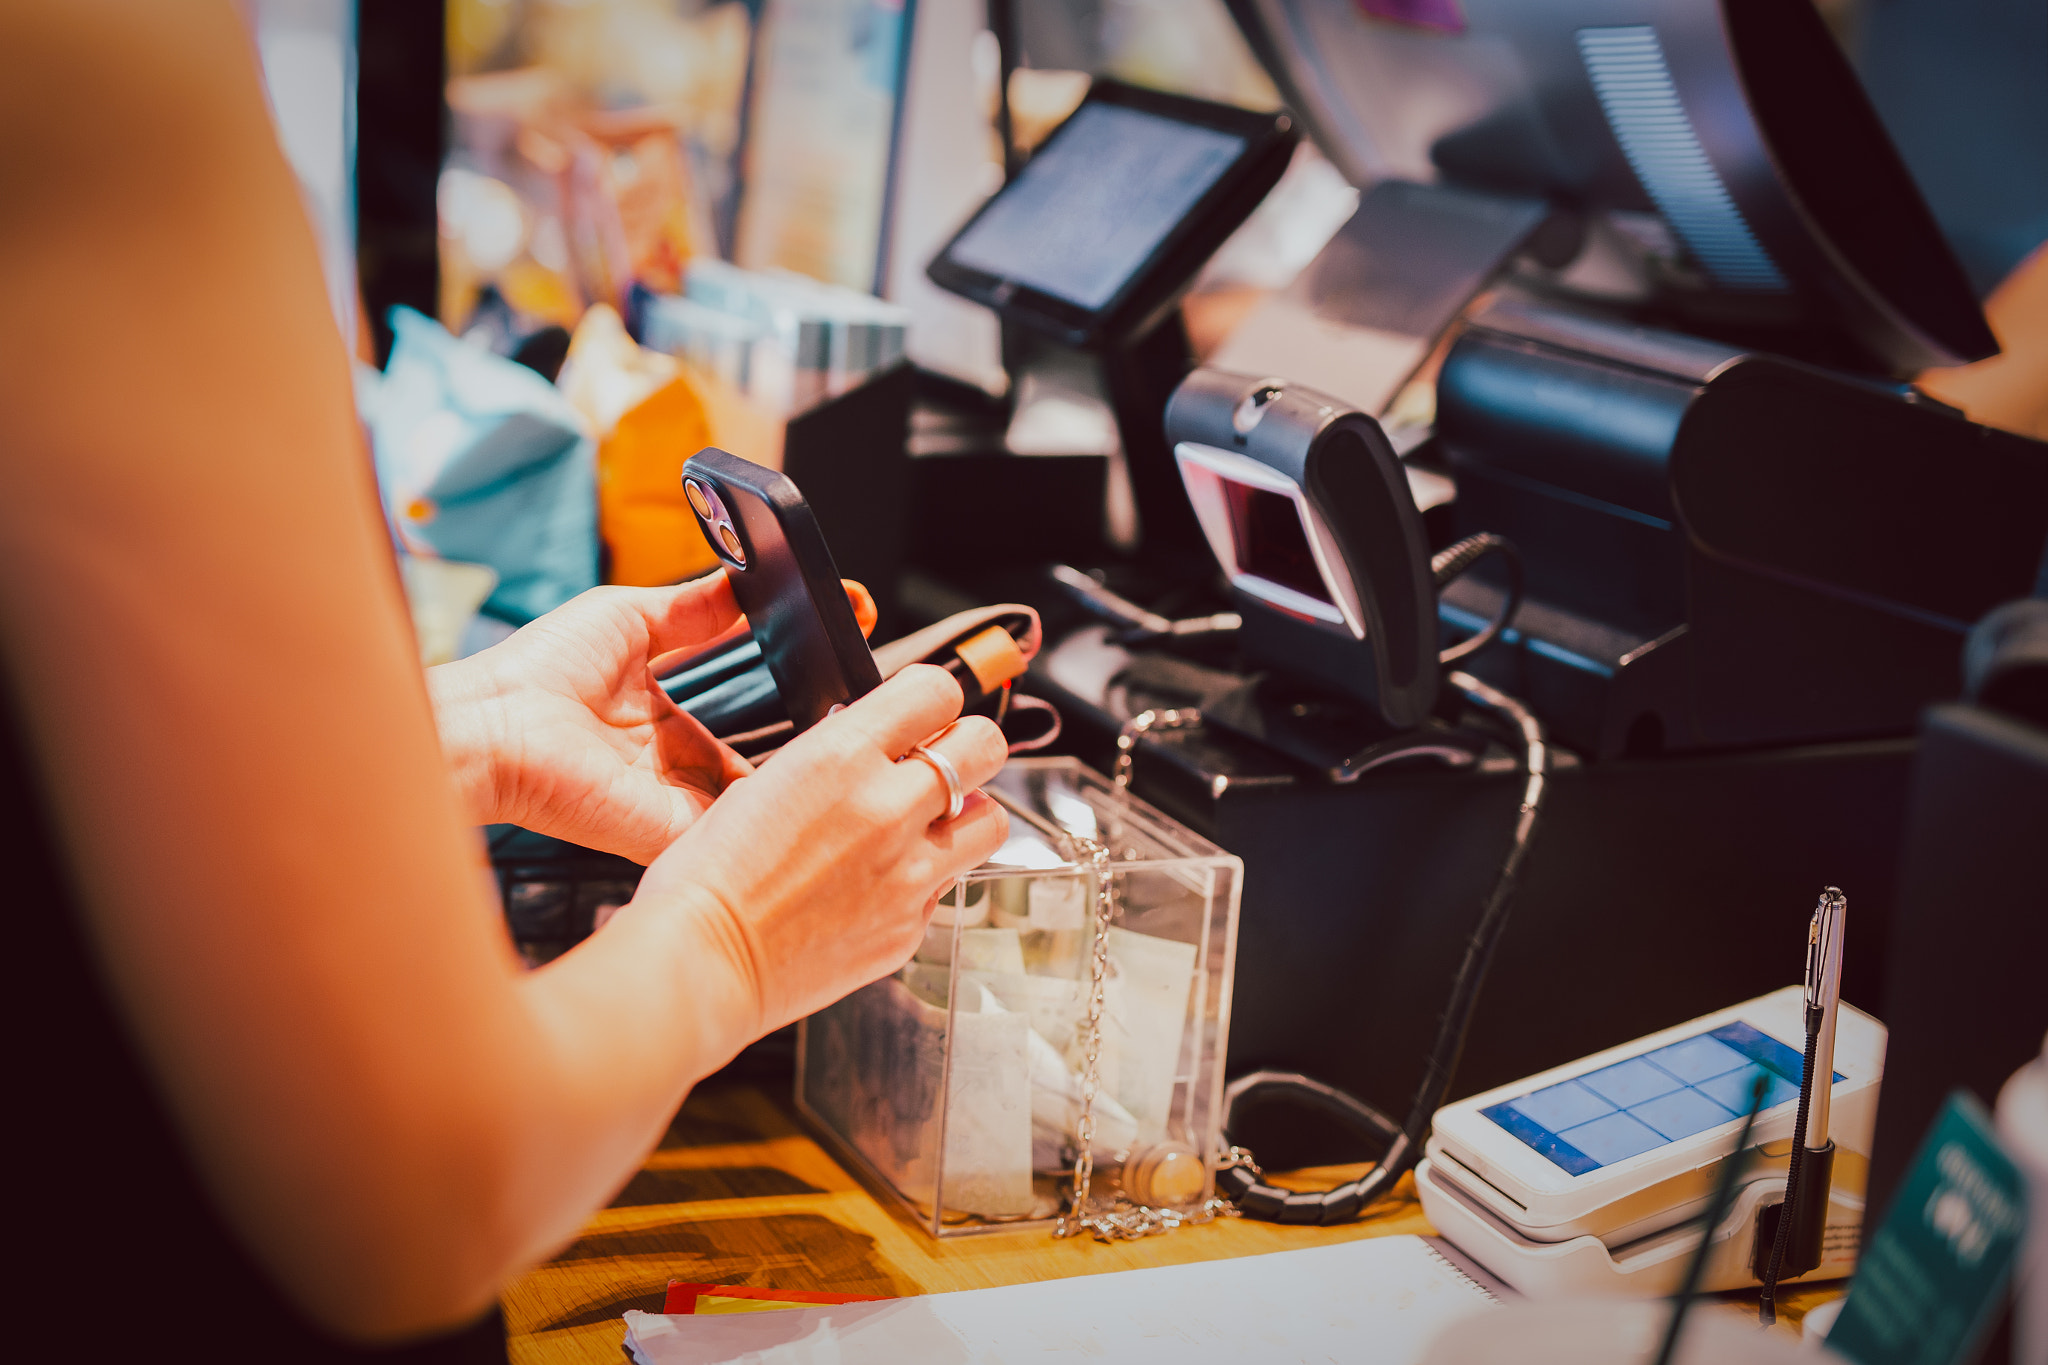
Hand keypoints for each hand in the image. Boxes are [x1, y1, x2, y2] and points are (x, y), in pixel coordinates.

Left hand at [430, 575, 870, 864]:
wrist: (494, 727)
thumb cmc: (538, 673)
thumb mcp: (630, 618)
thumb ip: (697, 607)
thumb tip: (746, 582)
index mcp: (668, 717)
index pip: (754, 703)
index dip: (804, 675)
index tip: (848, 632)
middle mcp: (681, 763)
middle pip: (771, 755)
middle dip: (825, 727)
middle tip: (876, 693)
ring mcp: (683, 800)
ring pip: (769, 794)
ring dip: (816, 767)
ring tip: (871, 724)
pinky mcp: (679, 830)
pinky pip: (746, 825)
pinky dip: (785, 803)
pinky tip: (827, 766)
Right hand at [633, 665, 1009, 1040]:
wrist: (704, 959)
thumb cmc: (713, 872)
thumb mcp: (770, 778)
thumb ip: (839, 756)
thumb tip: (885, 745)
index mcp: (843, 756)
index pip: (938, 691)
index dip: (934, 699)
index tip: (924, 713)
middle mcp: (887, 808)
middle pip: (986, 745)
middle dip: (969, 746)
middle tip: (944, 762)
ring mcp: (908, 873)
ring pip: (991, 820)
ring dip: (967, 814)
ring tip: (930, 825)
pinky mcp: (911, 926)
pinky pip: (947, 886)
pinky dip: (927, 878)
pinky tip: (882, 884)